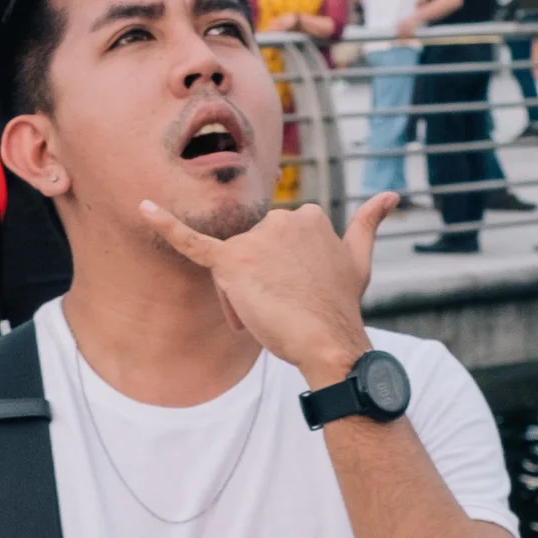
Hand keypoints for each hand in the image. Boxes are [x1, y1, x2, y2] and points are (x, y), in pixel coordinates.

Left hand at [136, 190, 399, 391]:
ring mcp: (257, 240)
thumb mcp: (358, 259)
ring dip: (242, 294)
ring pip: (232, 266)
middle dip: (259, 284)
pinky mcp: (233, 263)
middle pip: (251, 252)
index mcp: (306, 214)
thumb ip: (370, 222)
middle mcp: (281, 218)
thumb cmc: (341, 306)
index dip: (280, 275)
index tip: (297, 297)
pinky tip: (144, 209)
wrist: (330, 342)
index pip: (274, 243)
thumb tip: (393, 195)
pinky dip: (165, 225)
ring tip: (267, 315)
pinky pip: (193, 243)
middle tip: (282, 311)